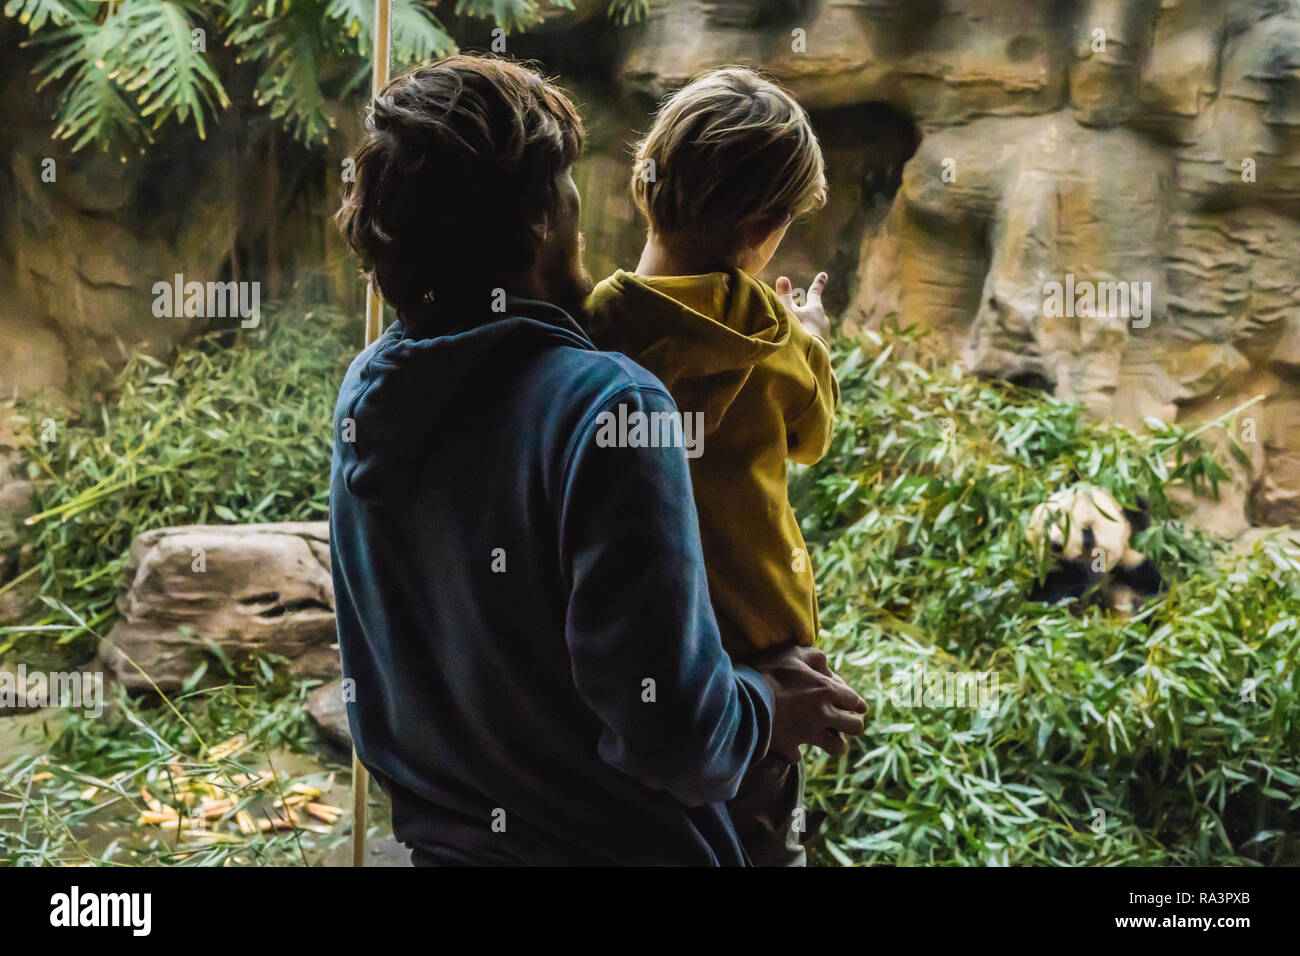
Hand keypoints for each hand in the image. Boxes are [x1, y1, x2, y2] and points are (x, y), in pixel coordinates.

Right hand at [750, 645, 866, 762]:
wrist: (742, 700)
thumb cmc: (768, 672)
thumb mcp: (793, 654)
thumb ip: (815, 657)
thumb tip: (827, 665)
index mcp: (827, 691)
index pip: (855, 701)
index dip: (856, 703)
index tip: (855, 705)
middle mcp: (823, 714)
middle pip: (855, 727)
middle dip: (852, 724)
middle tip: (842, 721)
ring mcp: (807, 733)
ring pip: (837, 747)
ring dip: (835, 743)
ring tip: (827, 739)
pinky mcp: (788, 747)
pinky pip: (797, 756)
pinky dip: (795, 752)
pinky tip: (790, 746)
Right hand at [776, 271, 830, 341]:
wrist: (810, 357)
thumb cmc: (797, 331)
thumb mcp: (787, 312)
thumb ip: (784, 296)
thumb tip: (783, 278)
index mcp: (816, 308)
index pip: (815, 291)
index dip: (818, 282)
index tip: (824, 274)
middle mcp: (823, 319)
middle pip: (814, 311)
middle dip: (808, 310)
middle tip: (801, 311)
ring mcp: (825, 334)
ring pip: (814, 326)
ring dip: (806, 327)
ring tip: (797, 334)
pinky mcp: (824, 348)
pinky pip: (814, 340)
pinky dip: (807, 340)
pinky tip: (800, 347)